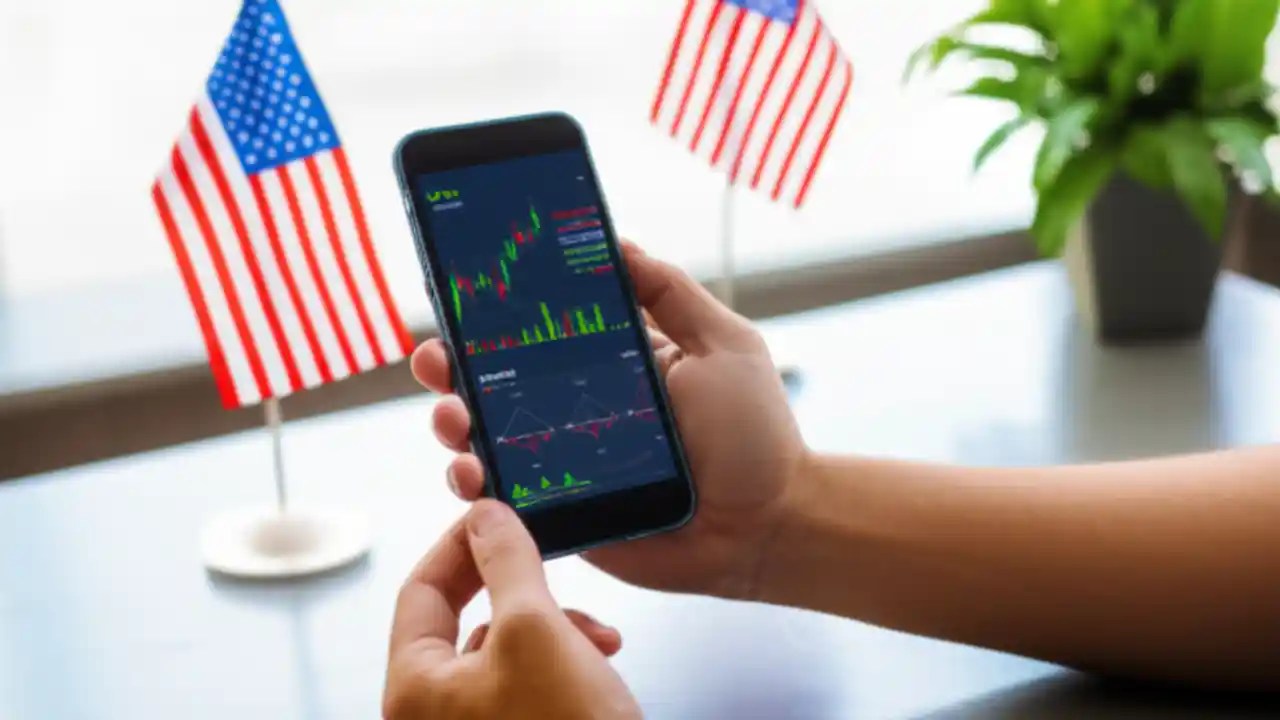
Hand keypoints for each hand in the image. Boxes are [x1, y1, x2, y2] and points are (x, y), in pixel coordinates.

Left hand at [384, 500, 639, 719]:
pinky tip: (600, 657)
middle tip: (548, 560)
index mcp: (415, 689)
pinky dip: (563, 658)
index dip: (461, 545)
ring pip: (505, 648)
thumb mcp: (536, 629)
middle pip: (464, 619)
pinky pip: (527, 680)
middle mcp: (433, 716)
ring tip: (597, 633)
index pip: (421, 592)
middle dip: (520, 589)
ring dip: (555, 625)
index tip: (497, 514)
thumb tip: (484, 513)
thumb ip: (505, 561)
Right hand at [412, 242, 809, 599]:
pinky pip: (505, 499)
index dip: (491, 311)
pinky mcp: (561, 514)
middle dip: (451, 366)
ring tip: (451, 418)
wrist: (768, 526)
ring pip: (487, 439)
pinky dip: (475, 485)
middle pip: (494, 382)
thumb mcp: (722, 343)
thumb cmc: (755, 435)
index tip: (457, 288)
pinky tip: (472, 472)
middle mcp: (576, 409)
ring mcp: (563, 464)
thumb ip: (670, 292)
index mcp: (610, 363)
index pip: (536, 329)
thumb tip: (615, 240)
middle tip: (433, 357)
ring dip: (453, 423)